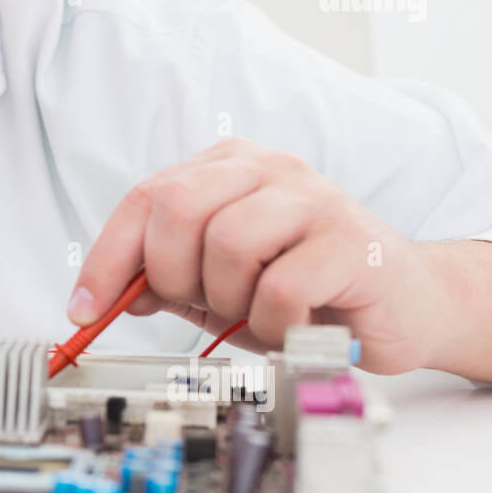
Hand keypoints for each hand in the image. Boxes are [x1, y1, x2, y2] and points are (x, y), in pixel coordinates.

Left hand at [68, 138, 439, 373]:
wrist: (408, 306)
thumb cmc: (306, 292)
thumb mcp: (219, 286)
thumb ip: (165, 280)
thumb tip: (107, 294)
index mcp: (227, 167)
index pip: (145, 198)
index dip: (107, 257)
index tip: (83, 308)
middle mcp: (268, 168)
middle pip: (177, 208)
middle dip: (170, 274)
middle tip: (203, 305)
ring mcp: (314, 198)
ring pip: (227, 244)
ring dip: (228, 300)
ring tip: (258, 313)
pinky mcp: (353, 240)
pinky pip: (280, 288)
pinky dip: (274, 324)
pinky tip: (294, 326)